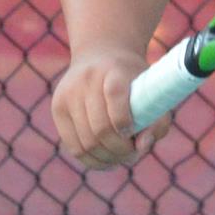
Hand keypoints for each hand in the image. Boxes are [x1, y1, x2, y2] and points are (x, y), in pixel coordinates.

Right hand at [52, 48, 169, 170]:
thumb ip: (157, 121)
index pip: (115, 94)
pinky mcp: (58, 108)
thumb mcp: (151, 92)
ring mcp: (69, 94)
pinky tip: (106, 161)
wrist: (101, 53)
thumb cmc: (133, 80)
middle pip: (100, 127)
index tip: (134, 133)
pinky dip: (92, 160)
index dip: (124, 120)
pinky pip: (73, 147)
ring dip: (107, 158)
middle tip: (133, 155)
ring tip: (121, 158)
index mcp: (114, 70)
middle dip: (120, 149)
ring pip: (86, 142)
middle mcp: (88, 79)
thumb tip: (142, 147)